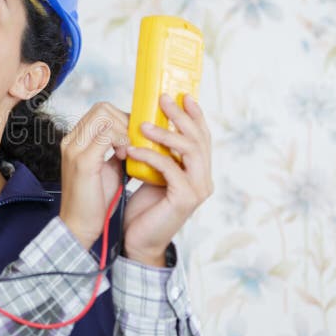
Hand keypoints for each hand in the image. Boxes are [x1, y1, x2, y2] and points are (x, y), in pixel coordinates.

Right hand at [59, 102, 129, 248]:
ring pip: (104, 117)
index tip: (134, 136)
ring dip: (123, 130)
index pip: (100, 110)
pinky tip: (126, 157)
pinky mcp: (82, 161)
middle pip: (102, 108)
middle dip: (124, 121)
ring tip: (129, 151)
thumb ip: (118, 149)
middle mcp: (71, 141)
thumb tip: (140, 137)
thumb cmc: (95, 201)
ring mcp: (74, 149)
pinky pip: (106, 136)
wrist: (79, 226)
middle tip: (134, 143)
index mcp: (75, 140)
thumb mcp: (109, 168)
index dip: (122, 118)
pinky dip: (121, 142)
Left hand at [122, 93, 213, 266]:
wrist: (138, 241)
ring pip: (189, 150)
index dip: (195, 115)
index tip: (182, 95)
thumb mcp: (152, 173)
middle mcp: (204, 178)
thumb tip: (149, 121)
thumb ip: (159, 153)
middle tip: (163, 100)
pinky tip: (132, 149)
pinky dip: (150, 156)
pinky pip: (170, 169)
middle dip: (181, 116)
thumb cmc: (143, 207)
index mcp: (198, 171)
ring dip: (165, 133)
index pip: (202, 136)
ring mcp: (198, 189)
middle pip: (199, 138)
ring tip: (141, 125)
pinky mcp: (185, 199)